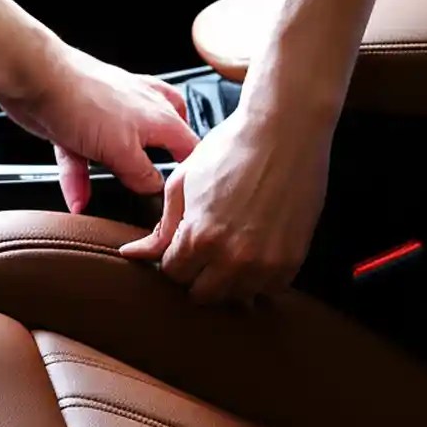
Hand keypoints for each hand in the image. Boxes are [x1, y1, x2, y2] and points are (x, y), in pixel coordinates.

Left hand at [0, 44, 198, 212]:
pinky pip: (83, 158)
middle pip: (161, 141)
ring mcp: (107, 115)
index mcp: (160, 114)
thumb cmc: (82, 99)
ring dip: (117, 174)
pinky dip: (80, 180)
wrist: (35, 78)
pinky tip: (77, 201)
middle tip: (161, 189)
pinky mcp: (77, 124)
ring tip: (120, 194)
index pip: (190, 144)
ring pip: (120, 151)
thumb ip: (142, 174)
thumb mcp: (123, 150)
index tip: (187, 194)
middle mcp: (139, 109)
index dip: (193, 170)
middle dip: (161, 166)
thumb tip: (154, 188)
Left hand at [120, 110, 331, 304]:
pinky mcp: (292, 259)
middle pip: (203, 294)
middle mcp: (233, 258)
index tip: (183, 246)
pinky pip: (269, 289)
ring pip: (237, 297)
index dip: (175, 259)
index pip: (174, 275)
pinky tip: (256, 251)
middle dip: (199, 275)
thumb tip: (134, 253)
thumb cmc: (234, 147)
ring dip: (230, 280)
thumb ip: (162, 227)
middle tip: (207, 250)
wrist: (286, 128)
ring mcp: (265, 262)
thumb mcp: (184, 182)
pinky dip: (260, 278)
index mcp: (199, 238)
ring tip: (233, 249)